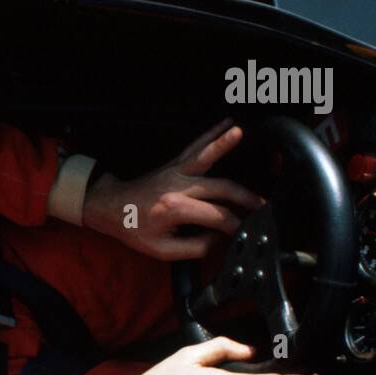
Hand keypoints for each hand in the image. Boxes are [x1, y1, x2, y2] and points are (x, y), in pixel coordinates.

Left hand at [81, 117, 265, 260]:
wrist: (110, 208)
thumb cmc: (133, 229)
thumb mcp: (161, 250)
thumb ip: (194, 247)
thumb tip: (220, 240)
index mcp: (174, 208)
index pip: (216, 216)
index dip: (235, 225)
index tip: (247, 232)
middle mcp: (177, 186)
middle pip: (220, 187)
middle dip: (245, 197)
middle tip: (265, 206)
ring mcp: (175, 171)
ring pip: (205, 156)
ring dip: (224, 144)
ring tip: (240, 133)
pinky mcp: (173, 164)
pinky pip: (195, 147)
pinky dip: (211, 135)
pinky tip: (226, 123)